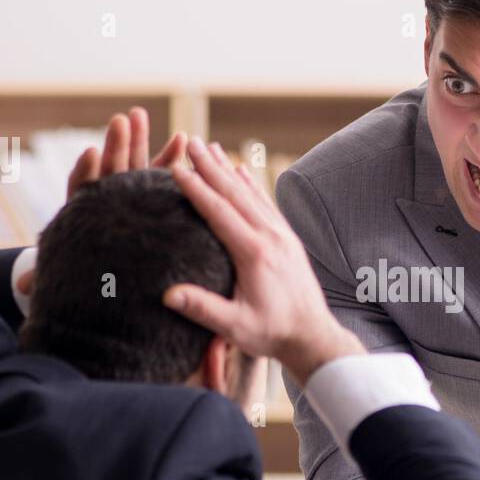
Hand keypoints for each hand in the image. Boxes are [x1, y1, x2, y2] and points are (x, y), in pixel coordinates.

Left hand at [17, 107, 189, 296]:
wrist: (109, 275)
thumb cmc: (85, 274)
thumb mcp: (67, 276)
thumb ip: (48, 276)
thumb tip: (24, 286)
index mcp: (84, 212)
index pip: (82, 186)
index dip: (86, 170)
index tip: (90, 153)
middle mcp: (107, 197)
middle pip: (109, 167)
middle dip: (115, 144)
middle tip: (119, 121)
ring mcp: (130, 193)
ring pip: (133, 163)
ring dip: (137, 138)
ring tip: (139, 114)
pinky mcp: (152, 195)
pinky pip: (161, 174)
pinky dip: (171, 156)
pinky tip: (183, 139)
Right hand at [161, 137, 363, 383]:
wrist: (312, 337)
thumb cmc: (272, 333)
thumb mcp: (236, 326)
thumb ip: (203, 309)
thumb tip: (167, 296)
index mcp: (254, 254)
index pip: (220, 212)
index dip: (197, 188)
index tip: (177, 168)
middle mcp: (270, 237)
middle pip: (235, 193)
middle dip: (211, 166)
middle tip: (190, 142)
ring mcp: (282, 235)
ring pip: (251, 194)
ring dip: (229, 169)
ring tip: (211, 147)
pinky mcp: (288, 239)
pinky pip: (266, 204)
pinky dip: (251, 185)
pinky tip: (242, 171)